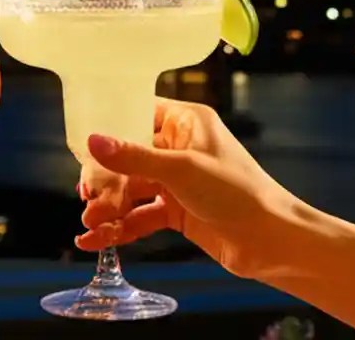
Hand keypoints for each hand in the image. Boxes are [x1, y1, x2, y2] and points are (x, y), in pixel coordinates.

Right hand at [75, 97, 299, 279]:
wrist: (272, 241)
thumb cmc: (239, 193)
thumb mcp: (182, 170)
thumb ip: (134, 158)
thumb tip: (93, 141)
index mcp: (186, 122)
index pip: (137, 114)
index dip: (108, 128)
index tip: (81, 144)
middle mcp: (179, 148)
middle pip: (127, 156)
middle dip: (104, 178)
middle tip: (86, 195)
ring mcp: (177, 181)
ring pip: (131, 189)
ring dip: (108, 207)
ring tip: (89, 223)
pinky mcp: (177, 211)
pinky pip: (139, 216)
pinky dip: (119, 228)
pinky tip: (97, 240)